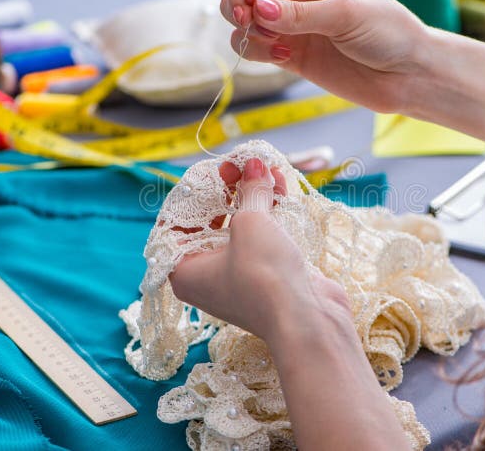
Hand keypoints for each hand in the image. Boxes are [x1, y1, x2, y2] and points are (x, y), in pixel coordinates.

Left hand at [169, 157, 350, 343]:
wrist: (306, 320)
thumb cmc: (264, 275)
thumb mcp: (250, 223)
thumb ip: (249, 189)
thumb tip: (254, 164)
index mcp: (184, 270)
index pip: (178, 222)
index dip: (197, 192)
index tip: (216, 170)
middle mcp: (207, 275)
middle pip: (211, 221)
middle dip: (230, 189)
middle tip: (242, 166)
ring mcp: (238, 276)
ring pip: (240, 226)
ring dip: (254, 197)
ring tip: (268, 169)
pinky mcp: (266, 275)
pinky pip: (261, 236)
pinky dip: (269, 212)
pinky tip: (281, 186)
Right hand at [220, 0, 428, 113]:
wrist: (405, 76)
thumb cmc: (389, 33)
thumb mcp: (347, 15)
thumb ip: (300, 14)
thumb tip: (258, 9)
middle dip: (240, 0)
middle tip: (245, 18)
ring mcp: (292, 23)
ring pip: (245, 17)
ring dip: (245, 27)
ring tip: (268, 40)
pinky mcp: (289, 53)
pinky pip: (255, 47)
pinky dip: (257, 51)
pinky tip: (283, 57)